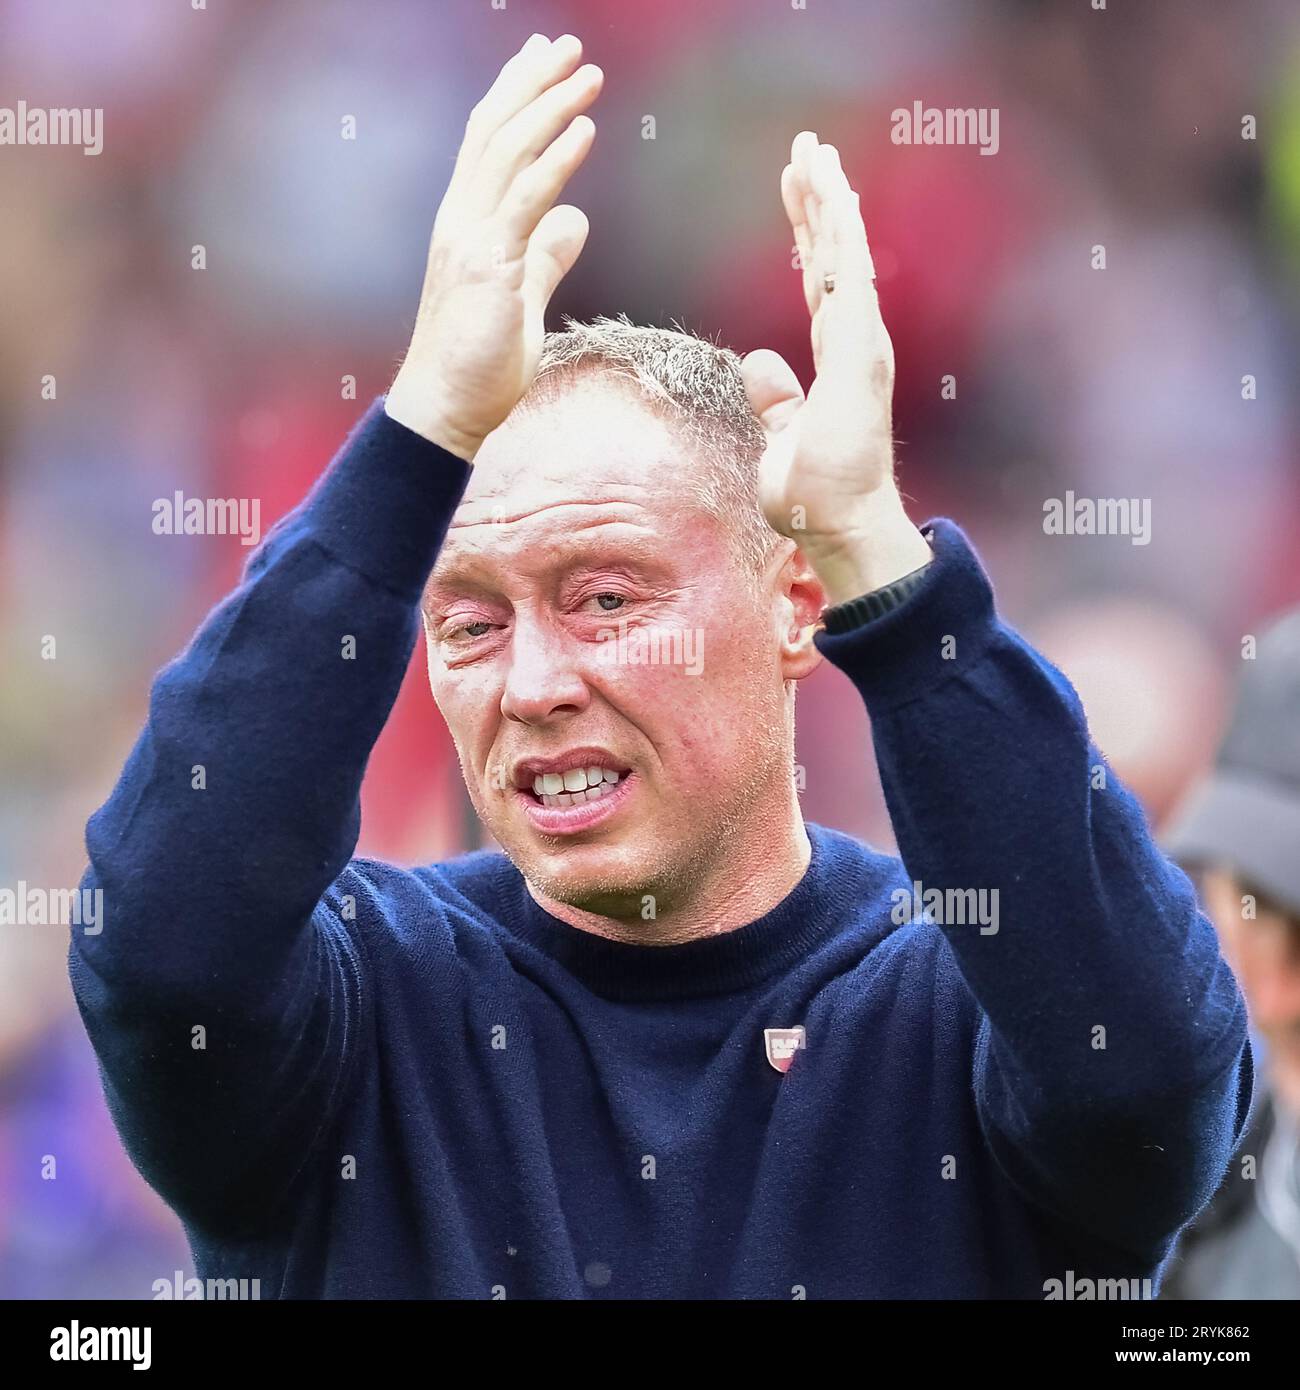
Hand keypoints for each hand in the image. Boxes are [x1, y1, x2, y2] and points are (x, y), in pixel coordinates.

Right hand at [385, 33, 602, 459]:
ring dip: (551, 106)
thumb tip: (574, 222)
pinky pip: (524, 200)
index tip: (543, 58)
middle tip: (569, 45)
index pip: (488, 144)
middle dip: (533, 81)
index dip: (516, 95)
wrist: (445, 410)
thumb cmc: (479, 364)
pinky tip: (582, 129)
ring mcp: (471, 239)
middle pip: (496, 131)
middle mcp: (461, 219)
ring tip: (587, 74)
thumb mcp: (521, 299)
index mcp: (465, 224)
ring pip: (509, 153)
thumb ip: (544, 257)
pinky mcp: (490, 266)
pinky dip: (555, 159)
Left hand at [740, 131, 931, 602]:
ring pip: (845, 255)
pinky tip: (834, 195)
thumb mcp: (780, 437)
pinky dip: (842, 235)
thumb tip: (758, 365)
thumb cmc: (813, 494)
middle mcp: (855, 342)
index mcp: (837, 357)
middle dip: (820, 200)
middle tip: (805, 148)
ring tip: (814, 152)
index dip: (808, 232)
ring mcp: (862, 345)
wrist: (839, 526)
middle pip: (834, 256)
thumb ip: (776, 401)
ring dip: (830, 201)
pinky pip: (851, 279)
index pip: (820, 280)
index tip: (795, 189)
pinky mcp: (860, 353)